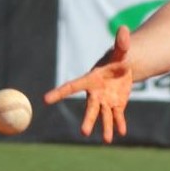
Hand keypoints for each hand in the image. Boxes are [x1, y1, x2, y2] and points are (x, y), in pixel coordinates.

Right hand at [44, 26, 134, 142]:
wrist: (124, 69)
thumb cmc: (117, 58)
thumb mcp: (121, 51)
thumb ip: (122, 43)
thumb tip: (124, 30)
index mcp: (91, 80)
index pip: (72, 87)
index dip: (59, 93)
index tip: (45, 100)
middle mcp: (95, 94)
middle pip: (90, 109)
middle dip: (88, 120)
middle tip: (84, 133)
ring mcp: (106, 101)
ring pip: (104, 116)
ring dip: (106, 128)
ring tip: (108, 140)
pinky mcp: (116, 106)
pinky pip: (117, 117)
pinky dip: (120, 124)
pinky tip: (122, 132)